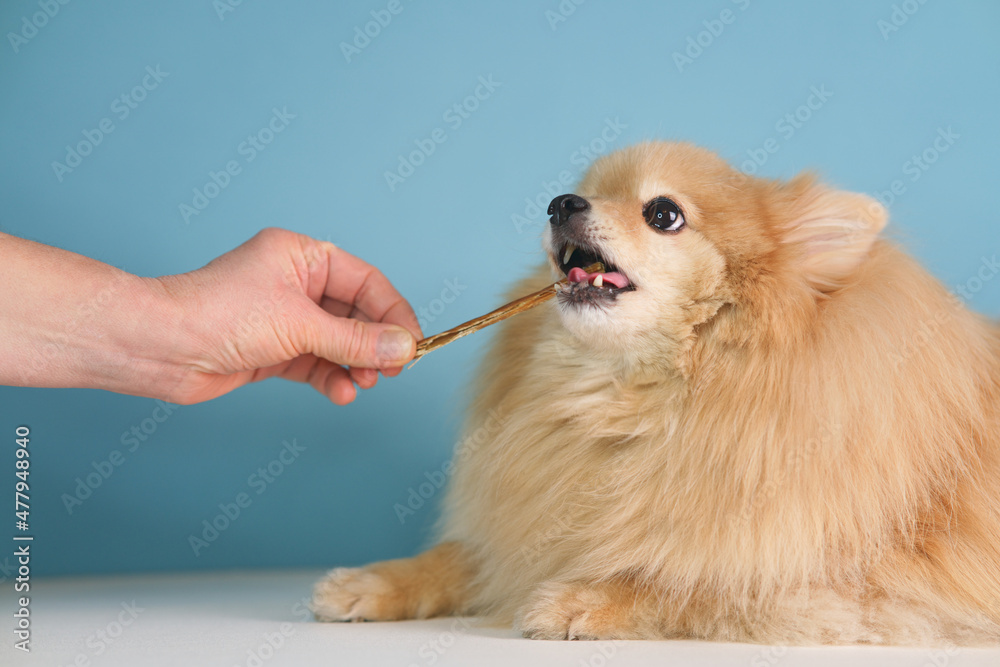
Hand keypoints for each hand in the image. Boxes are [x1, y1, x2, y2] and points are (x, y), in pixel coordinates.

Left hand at [153, 228, 422, 404]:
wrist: (162, 348)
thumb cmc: (218, 314)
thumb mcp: (300, 325)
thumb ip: (357, 339)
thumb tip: (404, 348)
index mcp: (303, 256)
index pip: (366, 281)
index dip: (394, 312)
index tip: (413, 343)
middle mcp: (296, 283)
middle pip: (356, 314)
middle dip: (374, 343)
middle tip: (392, 370)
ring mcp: (284, 318)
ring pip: (338, 342)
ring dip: (354, 364)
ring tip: (364, 382)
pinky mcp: (273, 350)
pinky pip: (316, 363)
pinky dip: (331, 377)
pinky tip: (341, 392)